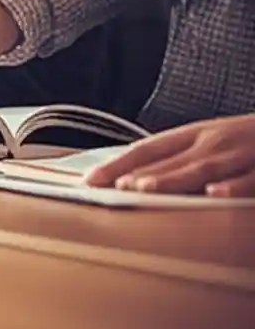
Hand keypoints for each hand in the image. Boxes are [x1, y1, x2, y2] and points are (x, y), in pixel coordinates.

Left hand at [86, 115, 254, 196]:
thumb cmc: (248, 142)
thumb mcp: (212, 142)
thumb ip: (178, 160)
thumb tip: (130, 179)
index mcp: (196, 134)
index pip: (148, 149)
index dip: (119, 163)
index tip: (90, 180)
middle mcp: (214, 142)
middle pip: (171, 160)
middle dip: (140, 175)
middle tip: (112, 187)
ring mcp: (242, 154)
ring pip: (203, 168)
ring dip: (172, 178)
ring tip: (144, 188)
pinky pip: (251, 180)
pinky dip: (233, 186)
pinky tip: (214, 194)